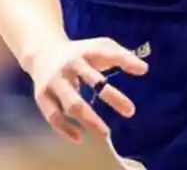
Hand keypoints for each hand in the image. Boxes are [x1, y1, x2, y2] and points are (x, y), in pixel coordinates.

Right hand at [26, 37, 148, 142]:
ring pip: (72, 102)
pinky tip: (80, 137)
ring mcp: (55, 81)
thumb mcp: (99, 48)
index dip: (124, 60)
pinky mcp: (42, 96)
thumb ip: (122, 57)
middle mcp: (69, 65)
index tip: (142, 70)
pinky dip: (66, 129)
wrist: (42, 52)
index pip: (107, 53)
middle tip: (131, 111)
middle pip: (90, 81)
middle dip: (111, 96)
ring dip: (89, 119)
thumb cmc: (80, 53)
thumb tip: (144, 69)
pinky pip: (54, 116)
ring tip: (106, 133)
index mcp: (85, 51)